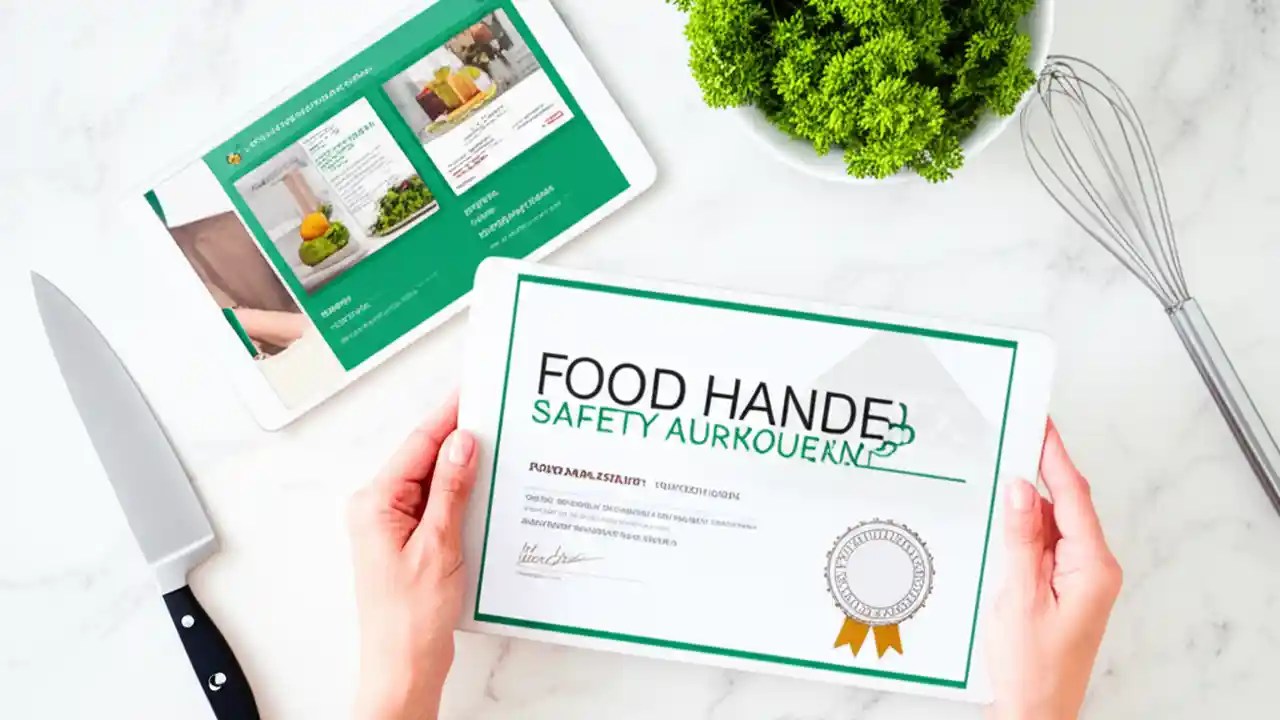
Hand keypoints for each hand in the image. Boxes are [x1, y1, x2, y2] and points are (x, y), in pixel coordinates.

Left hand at [348, 397, 477, 719]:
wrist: (403, 666)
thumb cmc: (409, 619)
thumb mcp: (438, 546)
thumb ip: (450, 490)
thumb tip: (462, 442)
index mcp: (375, 503)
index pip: (418, 445)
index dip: (448, 415)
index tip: (473, 391)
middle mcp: (379, 508)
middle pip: (425, 458)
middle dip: (461, 437)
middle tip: (497, 413)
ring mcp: (394, 525)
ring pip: (434, 480)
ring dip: (465, 467)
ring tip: (499, 444)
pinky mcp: (411, 541)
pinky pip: (439, 504)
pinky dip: (462, 494)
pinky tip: (487, 488)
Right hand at [987, 420, 1122, 719]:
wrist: (1032, 713)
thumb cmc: (1031, 670)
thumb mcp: (1020, 596)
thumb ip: (1022, 539)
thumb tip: (1023, 488)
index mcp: (1093, 567)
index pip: (1074, 496)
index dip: (1055, 456)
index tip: (1040, 423)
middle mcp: (1092, 569)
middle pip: (1066, 504)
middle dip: (1039, 469)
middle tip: (1012, 433)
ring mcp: (1078, 579)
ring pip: (1052, 524)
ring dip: (1027, 501)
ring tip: (997, 470)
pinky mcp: (1061, 589)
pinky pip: (1044, 545)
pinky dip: (1023, 528)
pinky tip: (1000, 519)